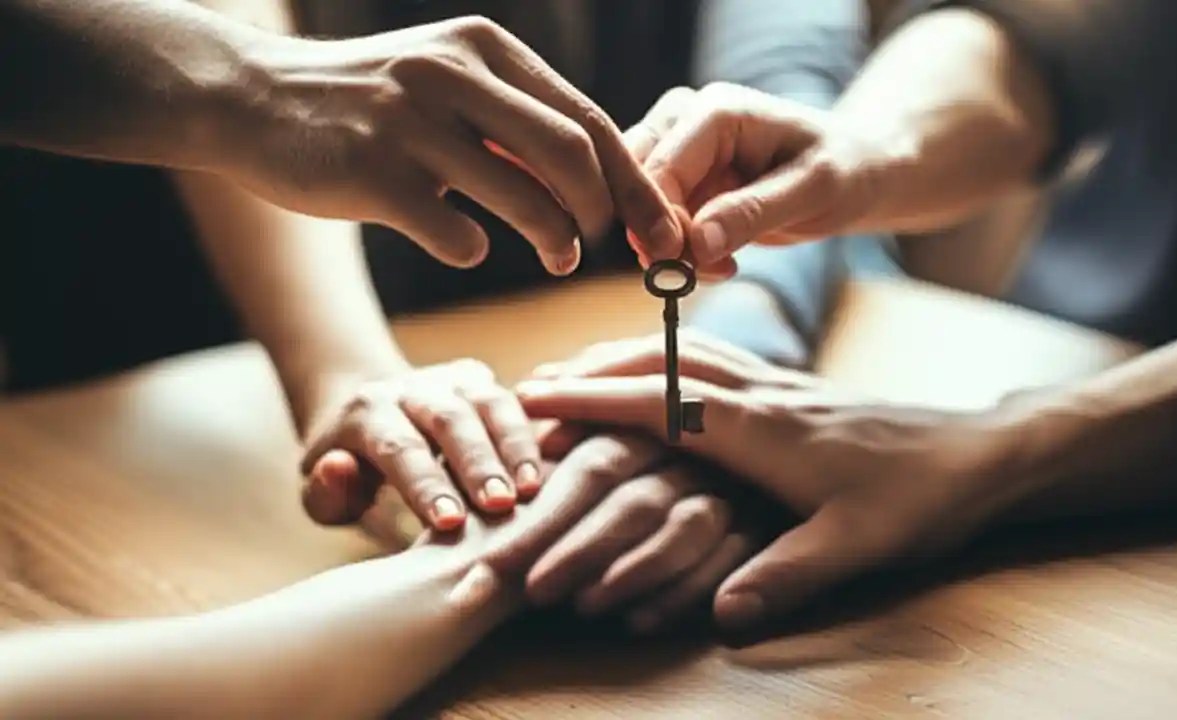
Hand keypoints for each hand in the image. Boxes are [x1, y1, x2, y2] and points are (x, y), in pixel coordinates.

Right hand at [224, 16, 682, 270]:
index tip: (657, 229)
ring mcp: (410, 123)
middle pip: (572, 153)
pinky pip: (456, 236)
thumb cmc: (368, 105)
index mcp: (483, 48)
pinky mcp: (373, 175)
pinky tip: (463, 242)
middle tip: (604, 245)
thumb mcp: (446, 87)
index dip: (633, 181)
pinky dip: (474, 249)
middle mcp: (452, 74)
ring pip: (524, 198)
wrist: (253, 101)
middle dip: (607, 211)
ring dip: (556, 240)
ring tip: (559, 257)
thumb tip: (599, 186)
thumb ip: (514, 125)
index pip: (586, 119)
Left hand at [299, 359, 541, 531]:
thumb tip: (340, 468)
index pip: (398, 446)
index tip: (451, 523)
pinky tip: (560, 464)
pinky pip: (519, 400)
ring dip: (516, 445)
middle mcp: (414, 388)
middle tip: (500, 506)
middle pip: (450, 418)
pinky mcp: (486, 383)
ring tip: (534, 490)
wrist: (371, 414)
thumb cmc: (350, 474)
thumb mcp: (321, 492)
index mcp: (366, 413)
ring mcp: (454, 380)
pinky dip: (537, 432)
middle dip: (477, 462)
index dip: (425, 484)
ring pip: (491, 401)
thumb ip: (327, 491)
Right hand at [517, 336, 1024, 629]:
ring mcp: (779, 385)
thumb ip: (788, 575)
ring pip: (686, 352)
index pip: (660, 403)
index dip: (592, 401)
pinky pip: (716, 358)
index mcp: (763, 427)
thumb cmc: (919, 500)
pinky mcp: (795, 389)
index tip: (532, 399)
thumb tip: (721, 616)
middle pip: (660, 364)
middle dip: (592, 373)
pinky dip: (671, 357)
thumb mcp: (857, 547)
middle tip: (531, 386)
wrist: (979, 456)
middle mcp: (763, 394)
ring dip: (627, 359)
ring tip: (578, 371)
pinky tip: (663, 371)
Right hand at [629, 12, 1050, 265]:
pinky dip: (679, 251)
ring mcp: (675, 147)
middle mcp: (683, 119)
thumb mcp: (812, 191)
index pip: (659, 171)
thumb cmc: (843, 170)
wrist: (854, 171)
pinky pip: (653, 220)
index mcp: (714, 111)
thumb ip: (753, 214)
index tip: (684, 269)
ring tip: (722, 267)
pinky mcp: (677, 178)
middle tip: (703, 274)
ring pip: (637, 205)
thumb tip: (697, 244)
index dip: (661, 224)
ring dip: (670, 249)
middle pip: (635, 185)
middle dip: (661, 238)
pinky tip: (720, 261)